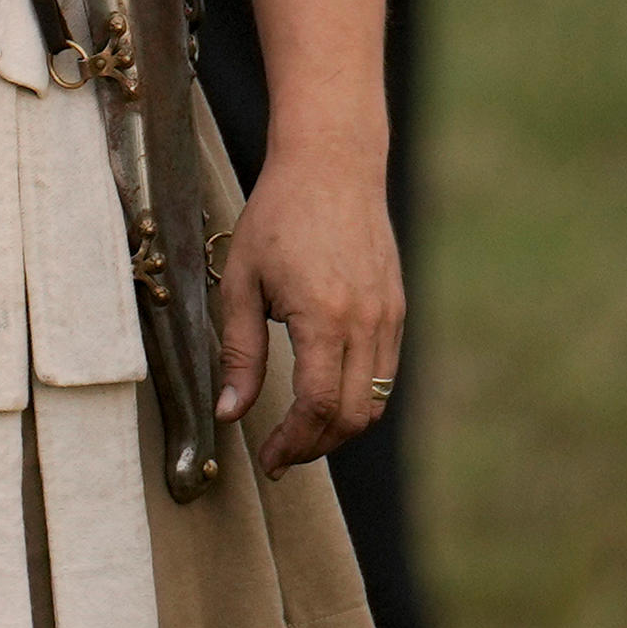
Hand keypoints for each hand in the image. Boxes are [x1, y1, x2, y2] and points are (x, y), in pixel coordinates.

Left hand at [216, 143, 402, 472]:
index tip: (268, 460)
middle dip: (318, 445)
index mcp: (325, 317)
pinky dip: (359, 397)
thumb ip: (239, 352)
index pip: (319, 406)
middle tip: (281, 456)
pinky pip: (384, 371)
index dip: (294, 442)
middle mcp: (367, 323)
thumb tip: (229, 413)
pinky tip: (325, 397)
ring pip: (376, 399)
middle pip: (355, 415)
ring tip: (300, 433)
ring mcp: (390, 316)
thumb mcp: (241, 282)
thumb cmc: (276, 218)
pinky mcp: (397, 308)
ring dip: (340, 427)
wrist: (332, 167)